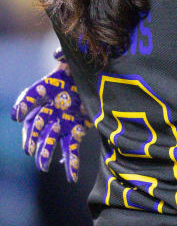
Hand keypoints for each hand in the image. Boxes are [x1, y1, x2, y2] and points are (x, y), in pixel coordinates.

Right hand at [10, 51, 90, 182]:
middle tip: (30, 149)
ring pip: (51, 138)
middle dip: (33, 137)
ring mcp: (64, 118)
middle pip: (38, 122)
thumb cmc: (86, 65)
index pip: (33, 95)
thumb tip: (57, 54)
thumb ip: (67, 54)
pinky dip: (71, 160)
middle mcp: (53, 105)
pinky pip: (71, 145)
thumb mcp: (78, 57)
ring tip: (44, 167)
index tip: (17, 115)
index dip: (25, 103)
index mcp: (50, 87)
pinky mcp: (77, 127)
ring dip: (46, 153)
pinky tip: (71, 176)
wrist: (104, 74)